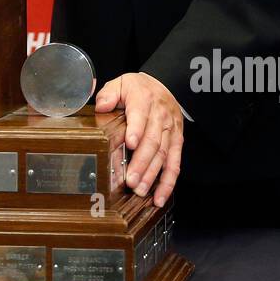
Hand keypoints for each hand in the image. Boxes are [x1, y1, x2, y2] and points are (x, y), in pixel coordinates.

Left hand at [94, 72, 183, 206]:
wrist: (162, 85)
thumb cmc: (137, 89)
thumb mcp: (120, 83)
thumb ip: (109, 94)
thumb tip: (102, 106)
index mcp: (144, 100)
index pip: (140, 116)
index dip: (136, 130)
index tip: (130, 144)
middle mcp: (160, 116)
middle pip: (152, 141)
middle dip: (141, 162)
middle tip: (130, 180)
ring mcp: (170, 131)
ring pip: (163, 155)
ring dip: (152, 175)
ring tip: (140, 190)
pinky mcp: (177, 142)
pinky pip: (175, 164)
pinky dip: (168, 182)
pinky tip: (159, 197)